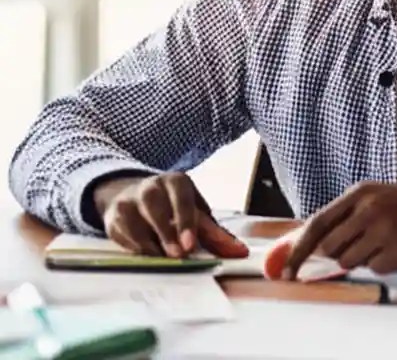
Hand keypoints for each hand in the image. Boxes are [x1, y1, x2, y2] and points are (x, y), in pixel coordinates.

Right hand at [93, 172, 248, 258]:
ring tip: (162, 259)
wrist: (136, 197)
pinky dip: (134, 248)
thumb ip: (215, 234)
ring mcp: (127, 201)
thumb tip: (240, 252)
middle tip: (177, 255)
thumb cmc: (174, 208)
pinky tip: (146, 255)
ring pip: (134, 222)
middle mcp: (149, 187)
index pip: (182, 199)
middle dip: (166, 233)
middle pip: (155, 207)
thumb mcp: (196, 214)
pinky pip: (122, 235)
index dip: (185, 222)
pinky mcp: (112, 218)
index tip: (189, 245)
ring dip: (148, 244)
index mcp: (175, 182)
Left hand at [278, 182, 396, 279]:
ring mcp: (385, 230)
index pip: (316, 225)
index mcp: (361, 192)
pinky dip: (388, 265)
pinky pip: (376, 269)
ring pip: (350, 262)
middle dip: (340, 255)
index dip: (296, 251)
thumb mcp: (382, 199)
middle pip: (330, 248)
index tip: (284, 271)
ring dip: (366, 259)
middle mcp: (369, 208)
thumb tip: (309, 246)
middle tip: (366, 247)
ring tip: (392, 243)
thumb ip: (348, 217)